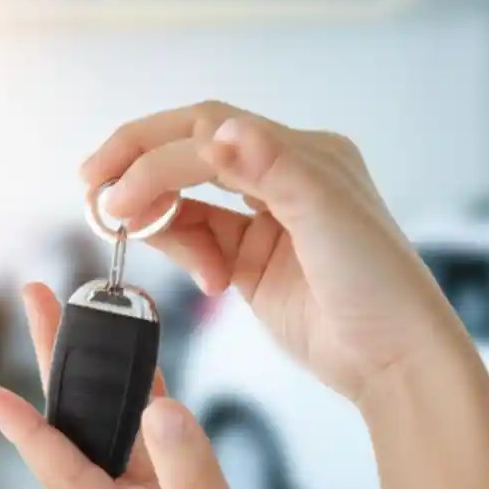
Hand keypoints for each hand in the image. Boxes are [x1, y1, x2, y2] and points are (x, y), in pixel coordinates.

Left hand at [0, 282, 347, 488]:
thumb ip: (196, 481)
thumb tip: (161, 412)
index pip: (61, 472)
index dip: (26, 428)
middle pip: (76, 433)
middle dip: (57, 368)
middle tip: (38, 301)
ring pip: (111, 425)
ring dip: (98, 371)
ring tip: (81, 313)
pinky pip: (152, 431)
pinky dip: (146, 388)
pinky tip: (137, 353)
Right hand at [82, 101, 467, 400]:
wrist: (396, 359)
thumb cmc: (379, 285)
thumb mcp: (328, 218)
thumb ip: (272, 170)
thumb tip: (223, 130)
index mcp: (303, 153)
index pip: (209, 133)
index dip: (155, 154)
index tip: (117, 191)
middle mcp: (281, 177)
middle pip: (190, 150)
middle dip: (138, 166)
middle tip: (92, 190)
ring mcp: (263, 221)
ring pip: (186, 198)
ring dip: (156, 213)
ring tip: (129, 233)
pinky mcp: (250, 261)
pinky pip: (196, 239)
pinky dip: (181, 250)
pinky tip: (205, 279)